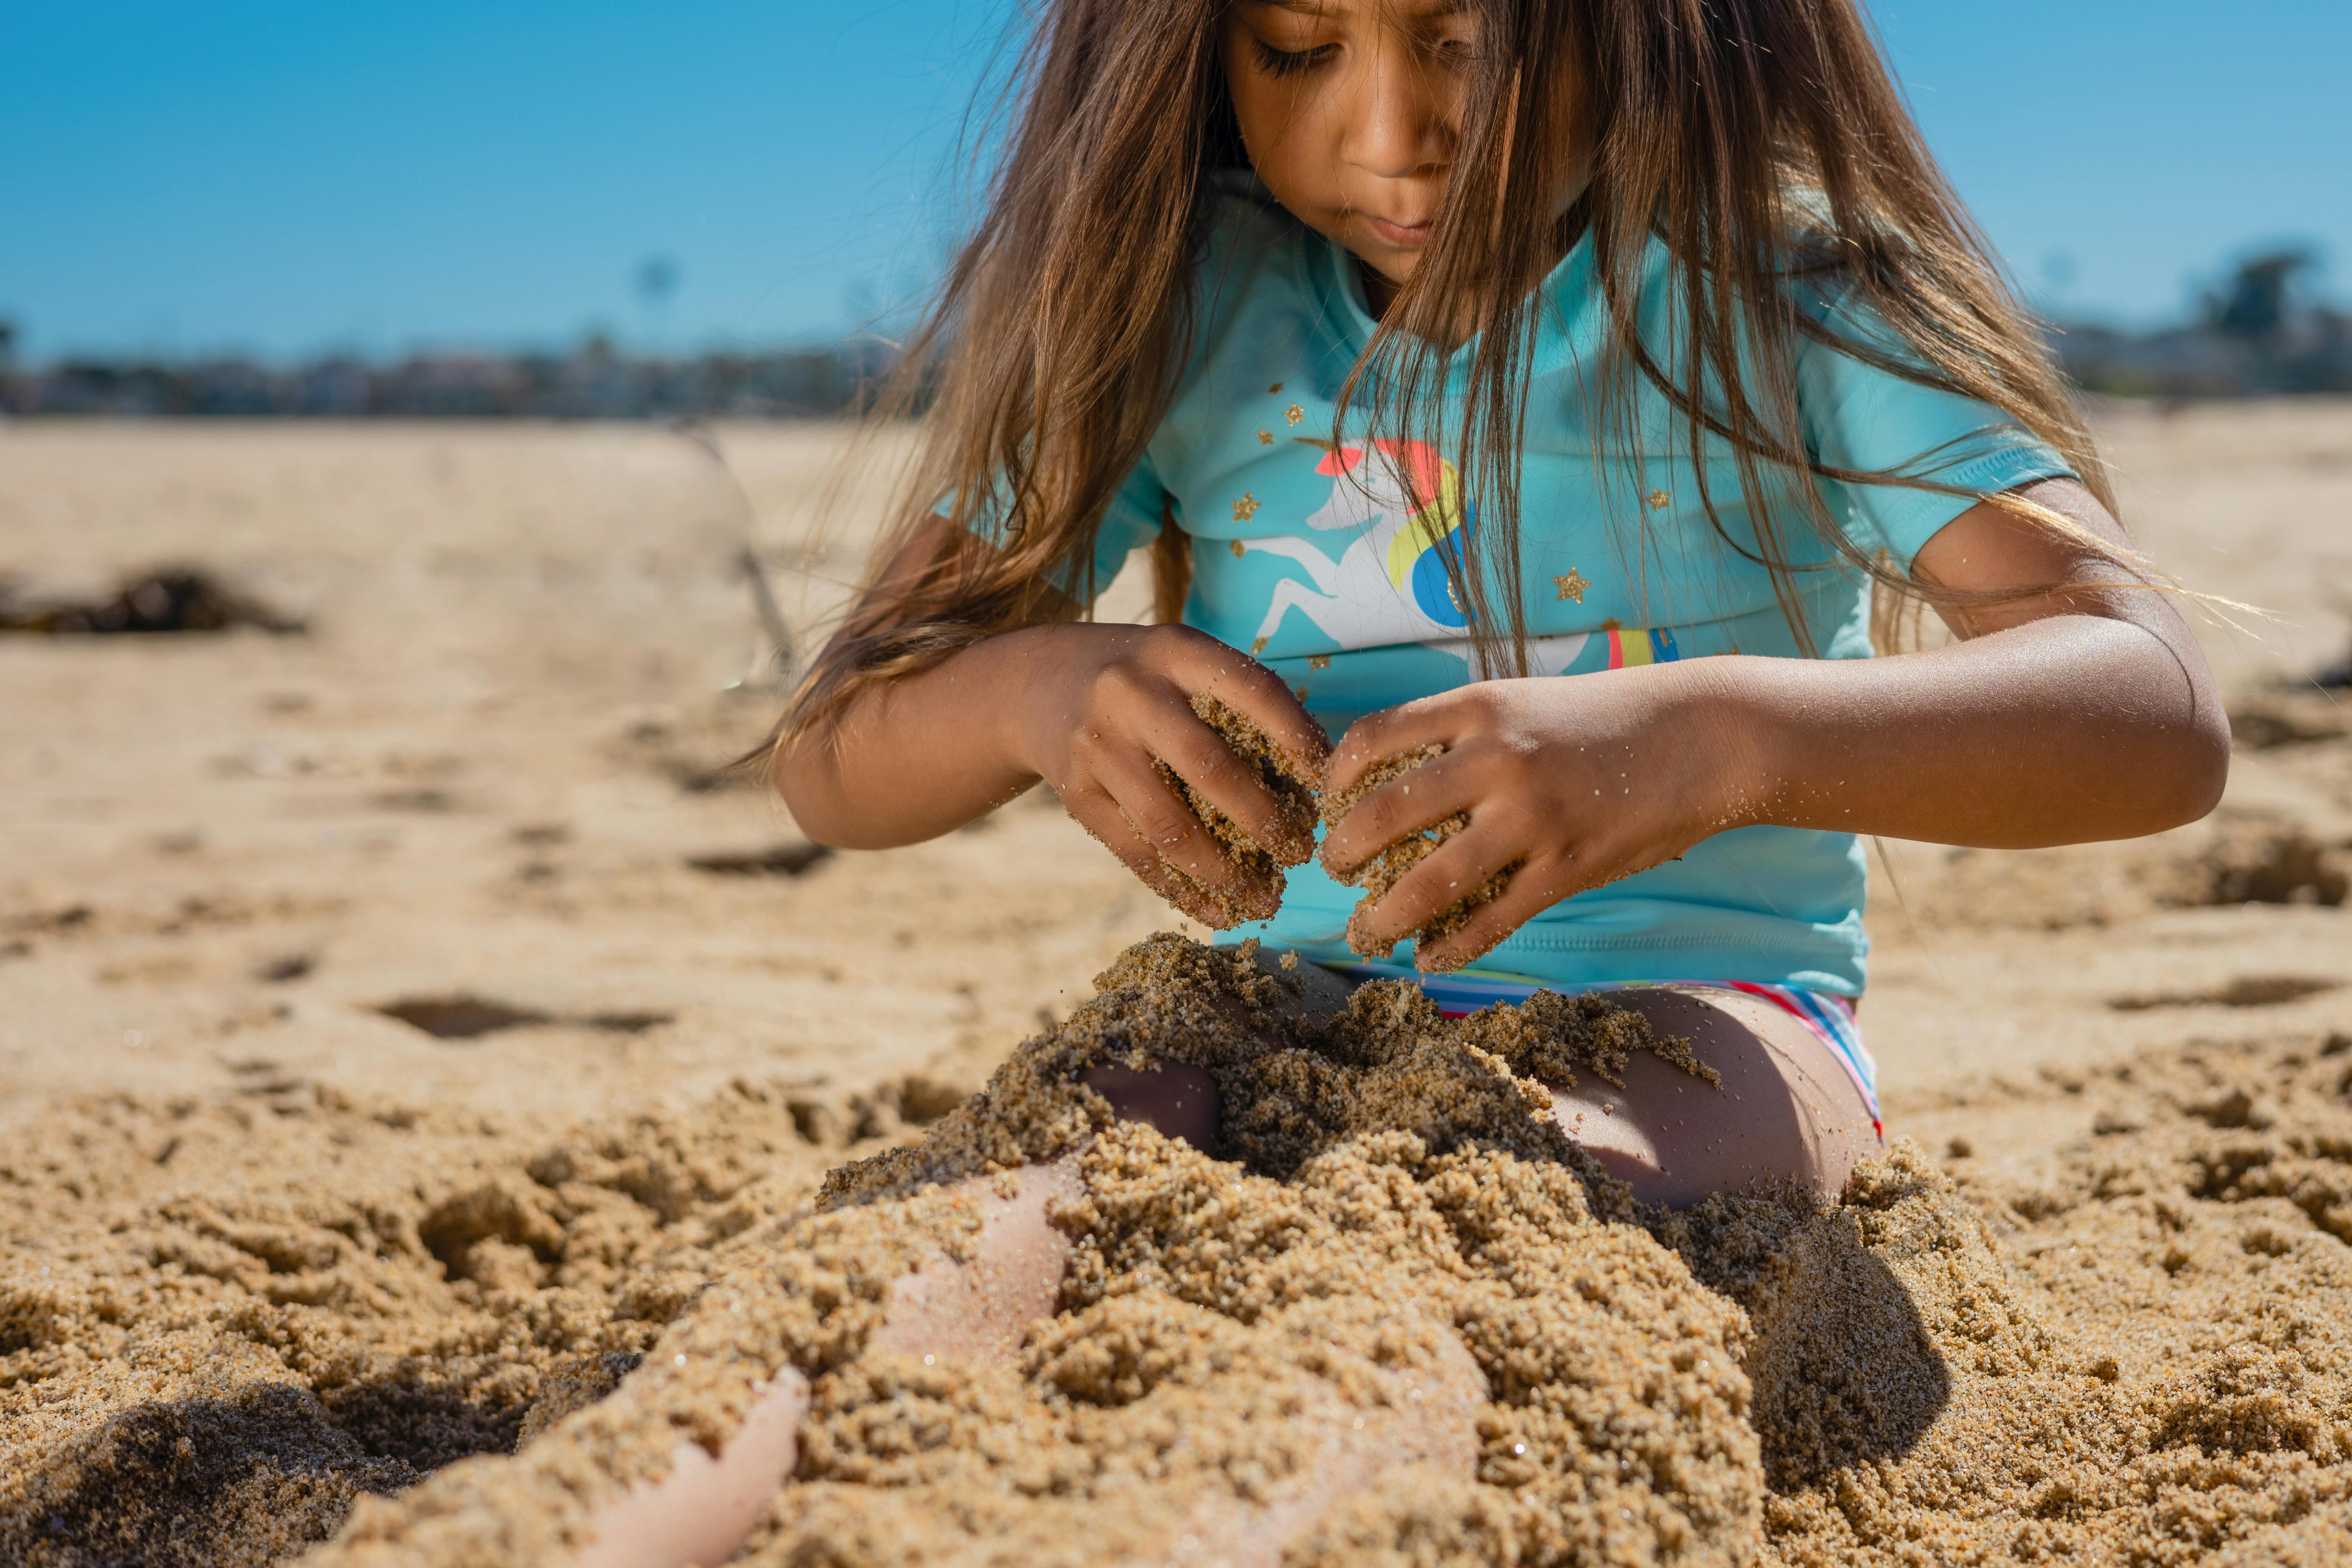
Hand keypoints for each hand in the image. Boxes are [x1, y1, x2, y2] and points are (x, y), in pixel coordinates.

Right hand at [1006, 623, 1329, 925]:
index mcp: (1174, 652)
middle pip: (1210, 768)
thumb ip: (1240, 702)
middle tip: (1301, 852)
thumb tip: (1314, 776)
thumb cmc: (1144, 680)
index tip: (1327, 779)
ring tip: (1266, 898)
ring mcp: (1099, 747)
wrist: (1039, 685)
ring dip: (1225, 871)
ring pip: (1170, 826)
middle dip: (1265, 820)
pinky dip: (1180, 889)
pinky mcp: (1078, 794)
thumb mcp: (1184, 662)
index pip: (1251, 691)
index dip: (1295, 737)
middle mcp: (1131, 695)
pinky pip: (1136, 853)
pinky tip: (1216, 910)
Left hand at [1319, 668, 1735, 969]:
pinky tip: (1430, 958)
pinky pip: (1490, 921)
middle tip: (1336, 869)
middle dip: (1342, 852)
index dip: (1334, 778)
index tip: (1330, 802)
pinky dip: (1449, 947)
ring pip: (1426, 882)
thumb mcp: (1523, 701)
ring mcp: (1532, 818)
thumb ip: (1462, 733)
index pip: (1371, 739)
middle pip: (1381, 814)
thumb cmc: (1606, 718)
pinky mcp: (1566, 868)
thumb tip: (1392, 776)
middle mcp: (1497, 759)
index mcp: (1479, 708)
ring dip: (1382, 915)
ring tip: (1366, 929)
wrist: (1702, 735)